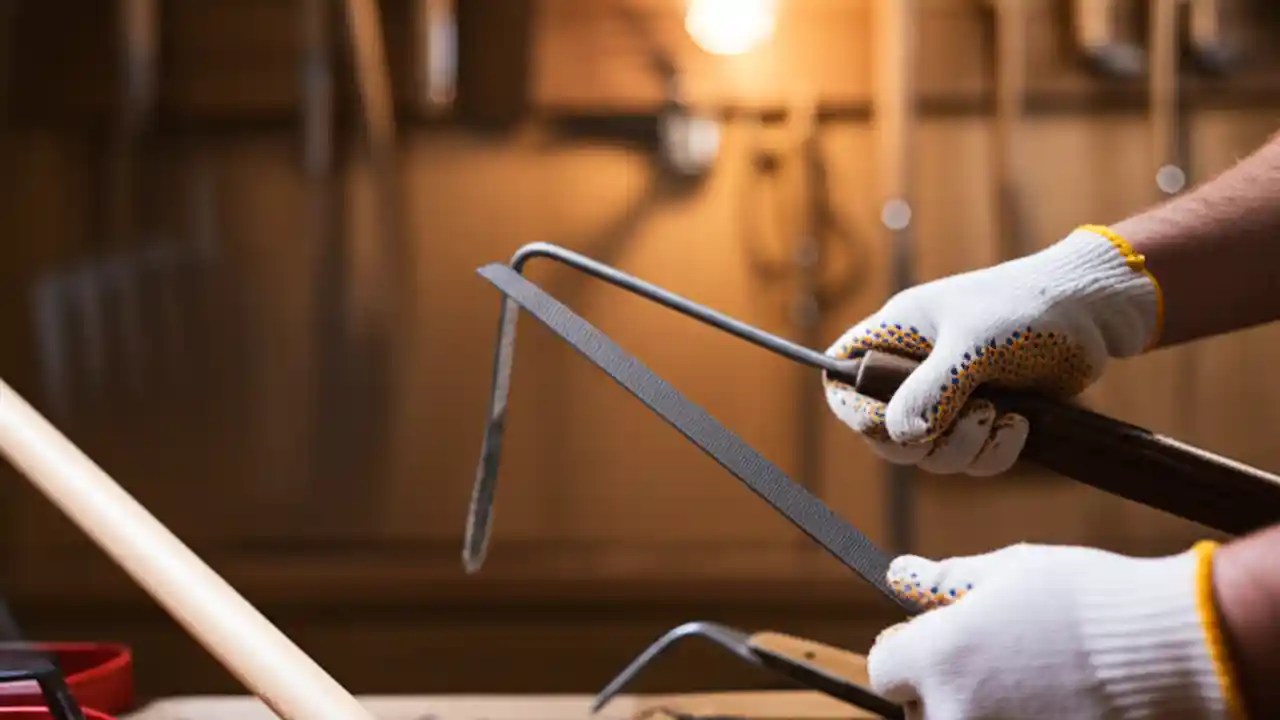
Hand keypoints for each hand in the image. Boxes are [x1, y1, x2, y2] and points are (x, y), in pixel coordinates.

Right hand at [824, 225, 1161, 474]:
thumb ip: (932, 389)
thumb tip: (900, 438)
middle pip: (885, 432)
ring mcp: (951, 396)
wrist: (1094, 311)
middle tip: (954, 425)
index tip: (885, 424)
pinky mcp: (987, 417)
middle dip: (920, 442)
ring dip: (962, 450)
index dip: (854, 410)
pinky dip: (992, 453)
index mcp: (896, 337)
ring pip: (931, 452)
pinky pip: (972, 458)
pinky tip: (1020, 425)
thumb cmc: (1026, 308)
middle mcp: (916, 370)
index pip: (844, 381)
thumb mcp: (973, 344)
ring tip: (999, 417)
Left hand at [868, 542, 1240, 719]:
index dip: (909, 651)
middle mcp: (955, 711)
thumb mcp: (1008, 570)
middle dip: (943, 687)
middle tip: (992, 663)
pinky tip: (1054, 702)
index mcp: (938, 658)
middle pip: (919, 710)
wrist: (1167, 650)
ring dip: (978, 710)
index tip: (939, 641)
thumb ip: (945, 580)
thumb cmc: (1083, 599)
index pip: (884, 669)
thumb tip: (899, 574)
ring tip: (1027, 684)